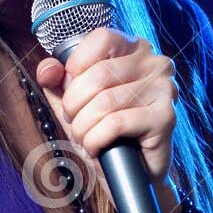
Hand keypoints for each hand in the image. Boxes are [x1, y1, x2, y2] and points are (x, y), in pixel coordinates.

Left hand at [34, 28, 177, 184]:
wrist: (131, 173)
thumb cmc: (105, 133)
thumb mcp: (75, 103)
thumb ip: (58, 81)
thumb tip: (47, 70)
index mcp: (135, 49)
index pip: (101, 39)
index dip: (76, 67)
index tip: (72, 93)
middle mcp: (155, 63)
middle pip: (98, 75)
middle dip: (74, 106)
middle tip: (75, 124)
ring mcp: (164, 89)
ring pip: (105, 103)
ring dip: (83, 128)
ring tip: (85, 140)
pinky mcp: (165, 117)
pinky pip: (115, 123)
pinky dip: (95, 140)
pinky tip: (96, 149)